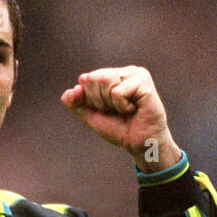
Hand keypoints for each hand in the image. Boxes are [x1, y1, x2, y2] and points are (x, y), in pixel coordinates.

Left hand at [60, 66, 181, 171]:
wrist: (140, 144)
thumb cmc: (119, 129)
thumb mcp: (91, 116)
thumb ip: (76, 103)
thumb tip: (72, 90)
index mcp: (111, 75)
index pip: (86, 79)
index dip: (91, 100)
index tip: (107, 110)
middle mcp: (124, 71)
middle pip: (94, 77)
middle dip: (100, 101)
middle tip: (117, 111)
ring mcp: (135, 74)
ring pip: (105, 80)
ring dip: (111, 103)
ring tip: (125, 109)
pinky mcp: (144, 81)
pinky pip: (117, 91)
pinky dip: (122, 106)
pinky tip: (134, 109)